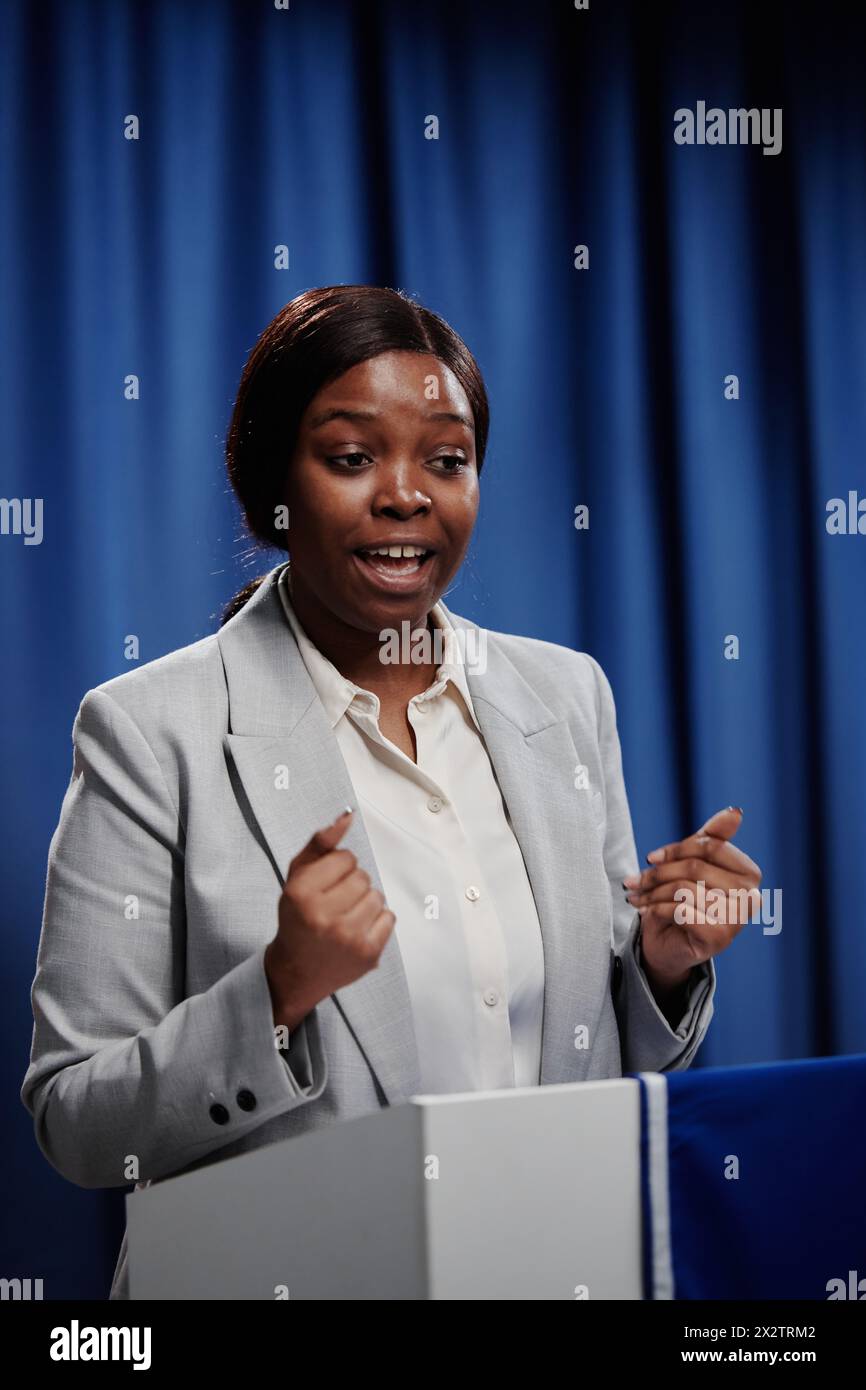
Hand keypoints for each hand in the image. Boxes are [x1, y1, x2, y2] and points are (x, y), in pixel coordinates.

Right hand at [264, 808, 395, 1031]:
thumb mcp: (297, 876)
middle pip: (363, 876)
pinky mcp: (367, 953)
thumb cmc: (298, 919)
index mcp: (301, 894)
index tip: (325, 885)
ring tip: (346, 917)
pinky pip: (389, 918)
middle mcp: (323, 916)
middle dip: (352, 885)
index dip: (338, 868)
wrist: (297, 971)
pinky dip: (377, 921)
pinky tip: (357, 930)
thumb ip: (321, 843)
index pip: (346, 858)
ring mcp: (347, 937)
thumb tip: (347, 816)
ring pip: (377, 896)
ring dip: (365, 902)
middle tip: (335, 903)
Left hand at [623, 806, 761, 993]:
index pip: (711, 846)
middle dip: (658, 873)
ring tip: (636, 896)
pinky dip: (656, 910)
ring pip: (684, 889)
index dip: (676, 849)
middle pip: (695, 867)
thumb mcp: (693, 863)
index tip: (651, 857)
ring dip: (652, 892)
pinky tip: (646, 912)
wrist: (669, 945)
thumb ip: (712, 838)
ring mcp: (738, 920)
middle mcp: (751, 897)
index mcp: (749, 873)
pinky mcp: (720, 939)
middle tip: (634, 881)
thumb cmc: (682, 900)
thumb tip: (736, 811)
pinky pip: (681, 911)